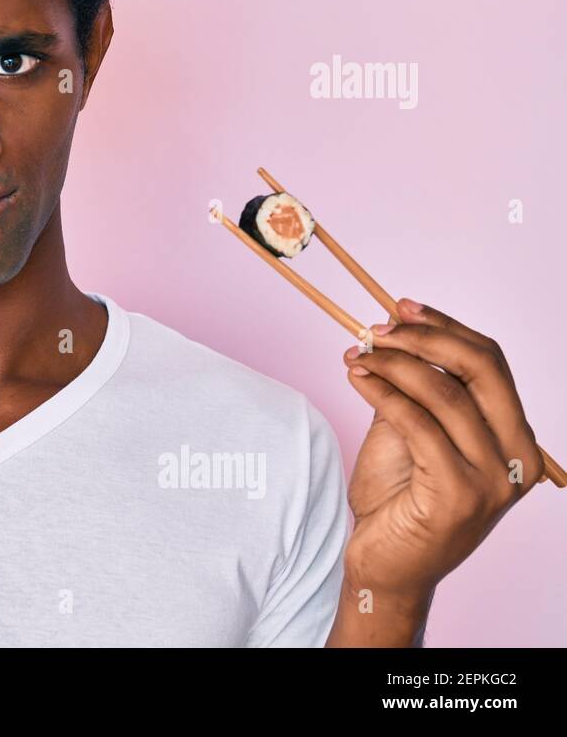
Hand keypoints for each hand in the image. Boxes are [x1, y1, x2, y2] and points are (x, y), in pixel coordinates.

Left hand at [339, 298, 541, 605]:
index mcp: (514, 438)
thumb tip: (392, 331)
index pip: (491, 363)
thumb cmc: (397, 500)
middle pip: (481, 369)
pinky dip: (383, 392)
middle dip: (424, 338)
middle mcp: (517, 458)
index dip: (445, 328)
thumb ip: (414, 390)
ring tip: (355, 355)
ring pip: (445, 393)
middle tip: (376, 328)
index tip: (402, 306)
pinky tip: (357, 379)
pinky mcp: (459, 495)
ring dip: (392, 364)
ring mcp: (494, 480)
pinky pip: (418, 424)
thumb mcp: (409, 433)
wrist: (385, 566)